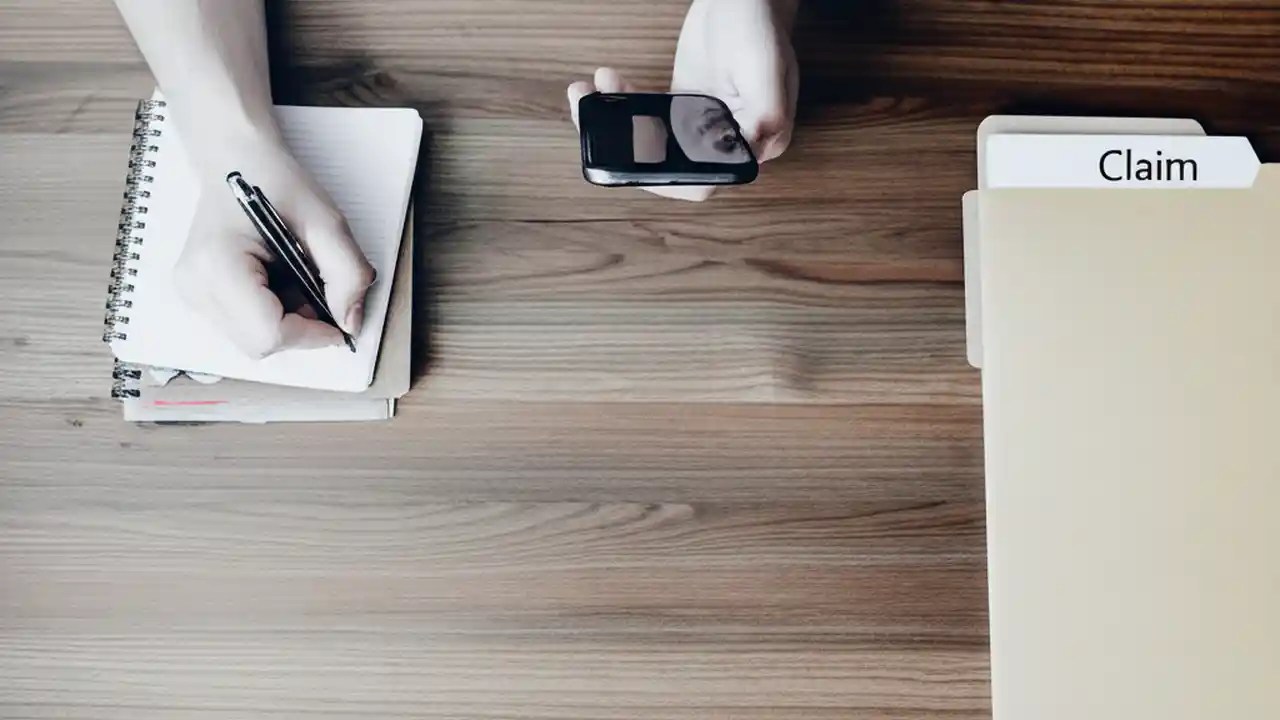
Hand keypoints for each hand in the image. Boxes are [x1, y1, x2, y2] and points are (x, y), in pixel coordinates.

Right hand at [174, 135, 374, 357]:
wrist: (236, 159)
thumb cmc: (274, 181)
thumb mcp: (325, 221)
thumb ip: (346, 273)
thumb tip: (350, 322)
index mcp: (217, 264)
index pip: (268, 333)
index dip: (311, 335)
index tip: (338, 321)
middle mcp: (195, 286)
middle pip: (261, 343)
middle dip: (301, 327)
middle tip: (319, 290)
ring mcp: (192, 294)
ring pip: (255, 339)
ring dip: (288, 320)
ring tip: (296, 277)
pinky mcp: (199, 296)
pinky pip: (246, 326)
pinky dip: (274, 312)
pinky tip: (279, 279)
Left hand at [567, 0, 798, 200]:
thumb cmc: (759, 22)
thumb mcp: (766, 67)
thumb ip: (766, 113)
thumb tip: (749, 156)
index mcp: (755, 142)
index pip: (704, 182)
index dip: (662, 177)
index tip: (629, 153)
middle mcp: (728, 140)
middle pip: (669, 165)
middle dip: (624, 148)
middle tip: (592, 116)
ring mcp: (702, 123)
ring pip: (651, 143)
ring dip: (614, 124)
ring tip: (587, 93)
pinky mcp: (682, 105)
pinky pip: (647, 117)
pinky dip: (620, 104)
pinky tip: (602, 83)